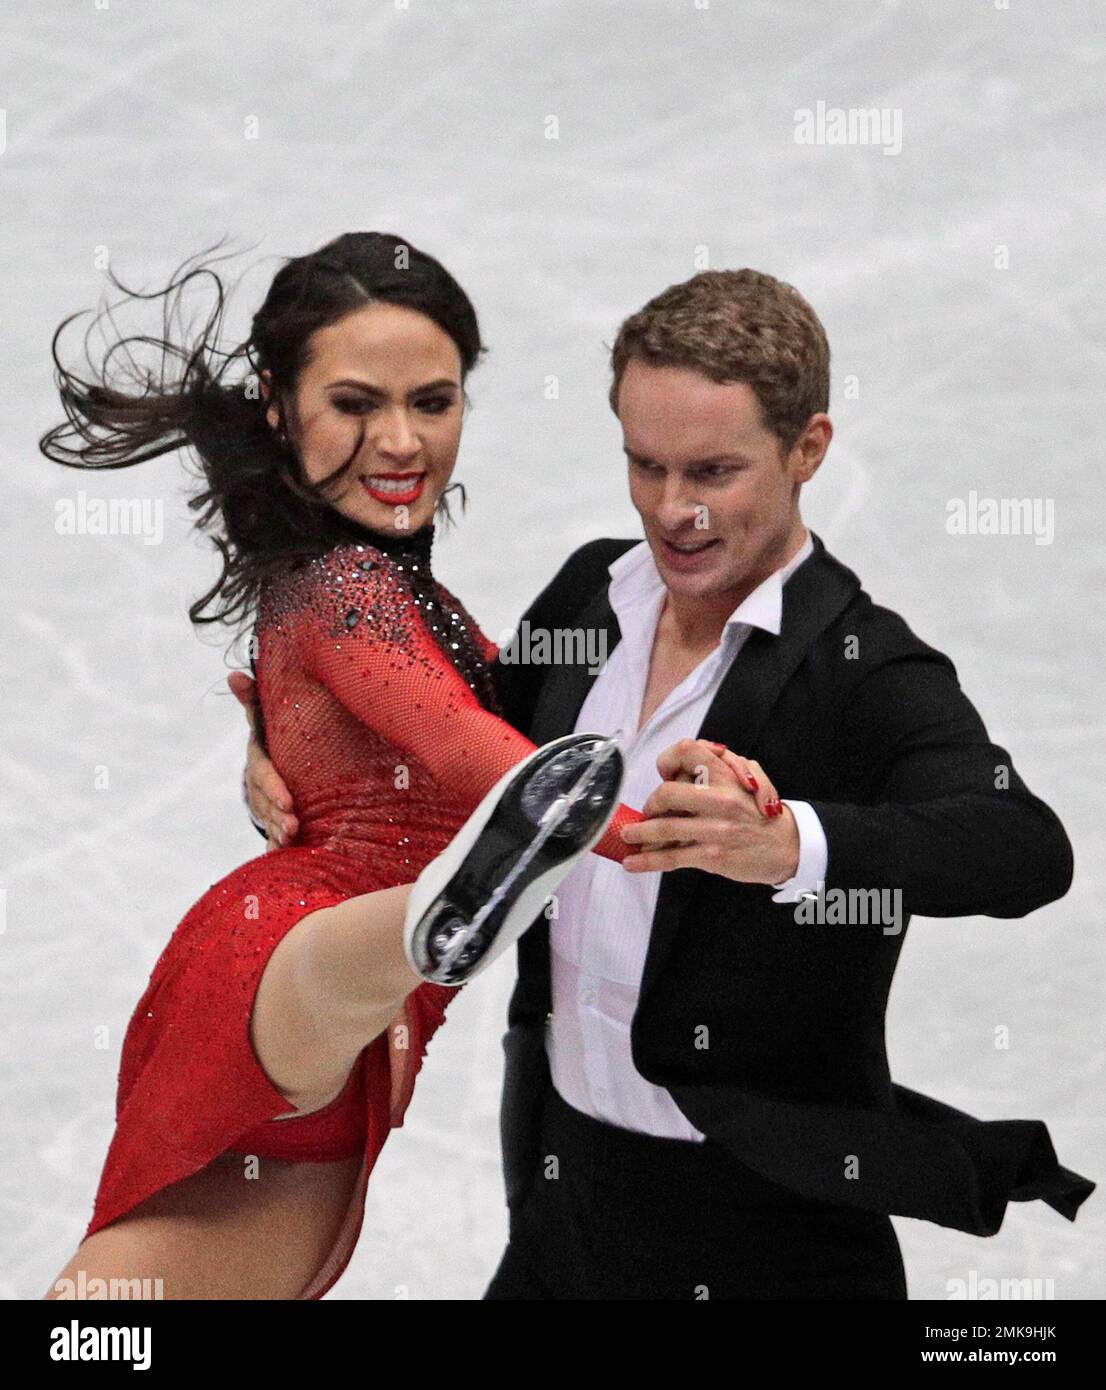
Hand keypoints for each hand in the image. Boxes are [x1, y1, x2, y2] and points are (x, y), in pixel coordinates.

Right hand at [228, 671, 298, 848]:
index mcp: (260, 763)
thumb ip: (253, 701)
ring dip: (280, 834)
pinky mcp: (273, 823)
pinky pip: (272, 840)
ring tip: (293, 842)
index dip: (274, 790)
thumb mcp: (263, 722)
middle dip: (279, 816)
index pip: (264, 777)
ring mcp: (264, 807)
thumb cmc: (272, 741)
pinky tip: (283, 863)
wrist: (268, 772)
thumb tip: (234, 675)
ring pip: (270, 823)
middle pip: (266, 805)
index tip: (290, 803)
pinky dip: (276, 854)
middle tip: (294, 827)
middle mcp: (259, 787)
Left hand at [619, 738, 799, 884]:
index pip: (687, 751)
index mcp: (726, 775)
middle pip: (667, 793)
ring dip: (639, 833)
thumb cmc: (761, 812)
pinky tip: (632, 863)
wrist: (788, 845)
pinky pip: (672, 857)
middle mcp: (720, 799)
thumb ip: (717, 768)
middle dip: (651, 804)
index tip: (664, 772)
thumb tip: (679, 773)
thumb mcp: (746, 778)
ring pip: (664, 828)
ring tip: (628, 836)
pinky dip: (647, 861)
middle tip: (648, 812)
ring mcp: (714, 829)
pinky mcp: (711, 855)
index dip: (669, 760)